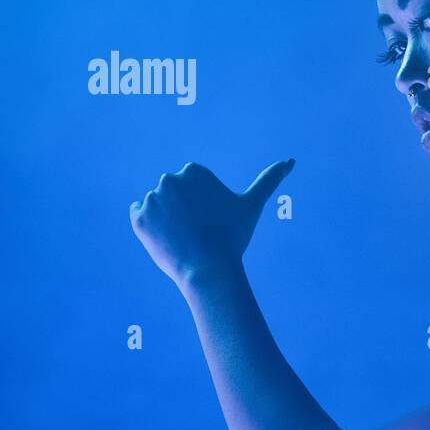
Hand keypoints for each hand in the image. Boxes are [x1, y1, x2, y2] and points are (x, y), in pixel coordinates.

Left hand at [130, 159, 293, 289]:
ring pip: (159, 208)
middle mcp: (169, 179)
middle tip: (199, 233)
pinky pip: (141, 217)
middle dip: (183, 212)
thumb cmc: (232, 237)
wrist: (209, 269)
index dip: (202, 206)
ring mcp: (152, 199)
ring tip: (185, 238)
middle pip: (174, 196)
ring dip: (168, 220)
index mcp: (193, 171)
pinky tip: (168, 238)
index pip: (192, 187)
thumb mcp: (252, 205)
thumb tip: (291, 160)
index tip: (211, 220)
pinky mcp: (138, 218)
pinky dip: (151, 228)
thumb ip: (269, 179)